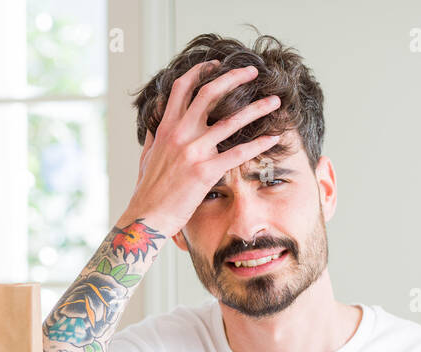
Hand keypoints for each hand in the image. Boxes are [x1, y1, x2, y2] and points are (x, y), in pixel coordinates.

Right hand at [121, 60, 282, 235]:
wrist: (147, 216)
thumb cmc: (148, 191)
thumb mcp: (147, 156)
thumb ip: (153, 137)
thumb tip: (153, 125)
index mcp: (166, 127)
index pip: (182, 88)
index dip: (200, 71)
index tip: (217, 65)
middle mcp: (180, 133)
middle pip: (209, 93)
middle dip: (234, 78)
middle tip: (252, 71)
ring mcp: (193, 151)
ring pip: (231, 121)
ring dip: (256, 108)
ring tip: (274, 101)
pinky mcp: (205, 171)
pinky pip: (238, 153)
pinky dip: (259, 144)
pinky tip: (273, 139)